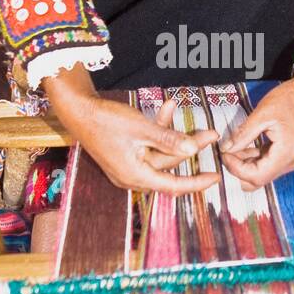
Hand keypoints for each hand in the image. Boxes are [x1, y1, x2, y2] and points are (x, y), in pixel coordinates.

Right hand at [45, 68, 219, 193]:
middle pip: (169, 165)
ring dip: (173, 135)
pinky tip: (167, 109)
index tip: (216, 178)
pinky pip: (148, 147)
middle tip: (210, 133)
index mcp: (136, 175)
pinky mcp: (125, 155)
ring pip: (159, 154)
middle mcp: (132, 176)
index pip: (174, 185)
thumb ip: (168, 140)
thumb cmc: (106, 121)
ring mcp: (128, 166)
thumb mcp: (141, 128)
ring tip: (185, 113)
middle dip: (189, 147)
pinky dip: (157, 131)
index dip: (197, 183)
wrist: (77, 112)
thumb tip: (193, 150)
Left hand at [220, 49, 293, 190]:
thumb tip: (227, 149)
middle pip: (260, 179)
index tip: (224, 154)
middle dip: (240, 170)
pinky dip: (256, 159)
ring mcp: (292, 159)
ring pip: (264, 173)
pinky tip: (245, 146)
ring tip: (233, 148)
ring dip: (246, 165)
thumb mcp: (262, 114)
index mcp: (287, 153)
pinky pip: (270, 165)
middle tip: (226, 152)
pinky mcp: (290, 155)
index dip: (236, 169)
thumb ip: (243, 134)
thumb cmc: (291, 98)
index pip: (257, 176)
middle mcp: (292, 161)